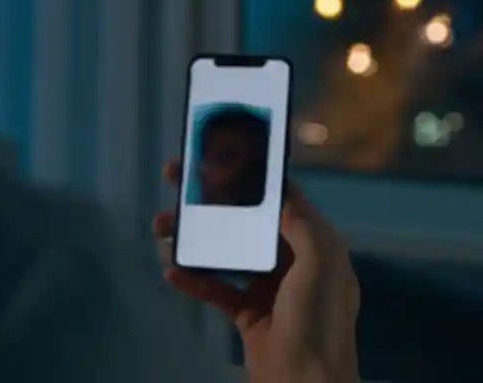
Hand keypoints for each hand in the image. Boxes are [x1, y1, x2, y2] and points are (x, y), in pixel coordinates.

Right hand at [153, 161, 359, 382]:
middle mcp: (295, 264)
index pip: (282, 200)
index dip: (250, 177)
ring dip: (195, 239)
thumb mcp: (321, 265)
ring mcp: (271, 291)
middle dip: (213, 202)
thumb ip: (303, 223)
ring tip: (161, 228)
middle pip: (247, 222)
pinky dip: (194, 280)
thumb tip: (282, 188)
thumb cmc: (319, 323)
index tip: (218, 159)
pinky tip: (171, 271)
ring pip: (227, 253)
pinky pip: (217, 290)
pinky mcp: (250, 317)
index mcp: (317, 247)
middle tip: (177, 182)